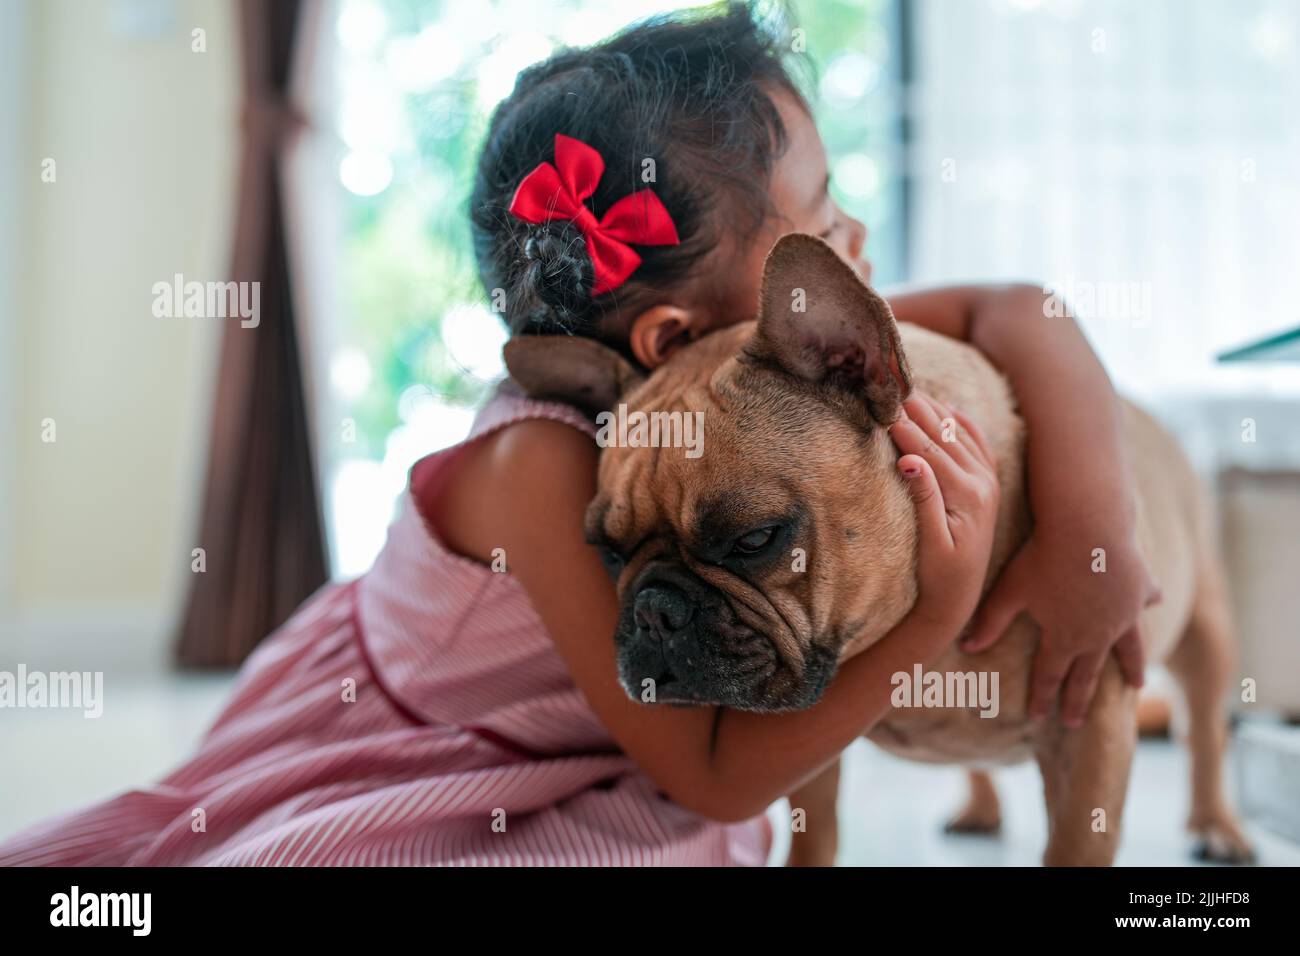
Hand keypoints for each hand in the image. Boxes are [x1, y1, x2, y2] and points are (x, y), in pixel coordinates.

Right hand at [887, 392, 1000, 636]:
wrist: (960, 598)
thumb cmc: (939, 577)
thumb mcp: (930, 545)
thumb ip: (924, 500)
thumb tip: (909, 460)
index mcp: (969, 494)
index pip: (928, 449)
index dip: (902, 424)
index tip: (879, 401)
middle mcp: (983, 482)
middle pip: (944, 433)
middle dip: (915, 407)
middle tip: (889, 381)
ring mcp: (988, 480)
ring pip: (958, 432)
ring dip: (933, 408)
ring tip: (907, 387)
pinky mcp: (987, 483)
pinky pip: (976, 442)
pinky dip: (961, 421)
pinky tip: (946, 405)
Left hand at [961, 528, 1161, 727]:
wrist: (1088, 526)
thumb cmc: (1043, 557)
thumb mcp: (1010, 590)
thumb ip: (990, 620)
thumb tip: (964, 647)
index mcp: (1064, 639)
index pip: (1049, 677)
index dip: (1042, 698)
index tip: (1038, 718)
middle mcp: (1098, 635)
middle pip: (1087, 674)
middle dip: (1079, 700)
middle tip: (1075, 722)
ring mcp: (1124, 615)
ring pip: (1130, 649)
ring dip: (1132, 667)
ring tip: (1137, 685)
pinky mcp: (1143, 590)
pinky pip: (1146, 601)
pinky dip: (1148, 605)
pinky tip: (1151, 606)